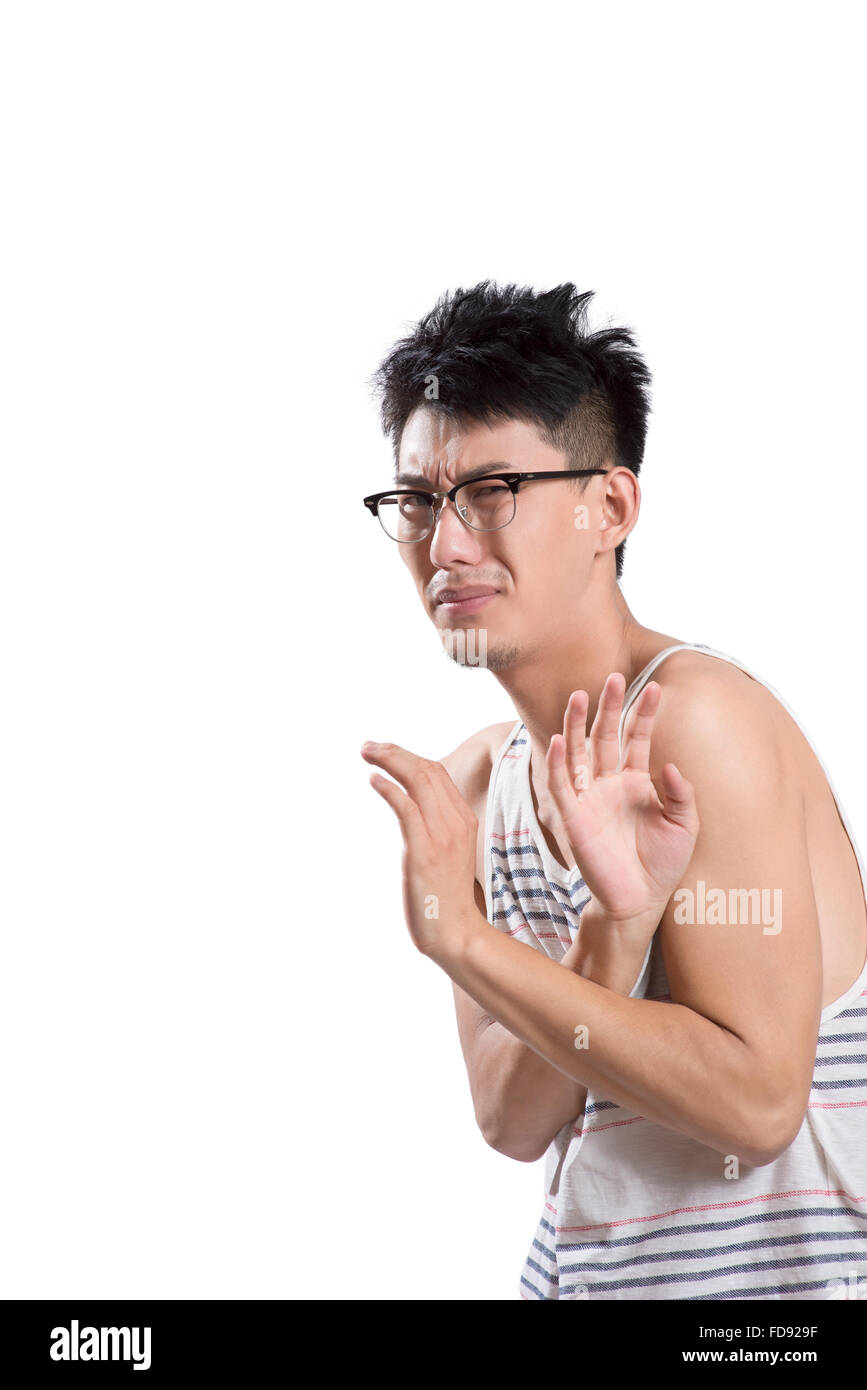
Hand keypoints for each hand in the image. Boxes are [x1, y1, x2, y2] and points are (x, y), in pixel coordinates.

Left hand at [360, 740, 479, 959]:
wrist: (456, 932)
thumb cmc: (446, 895)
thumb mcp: (447, 851)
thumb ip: (435, 826)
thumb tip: (409, 806)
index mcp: (464, 819)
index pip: (438, 773)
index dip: (408, 756)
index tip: (385, 751)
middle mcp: (456, 822)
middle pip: (427, 770)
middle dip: (395, 752)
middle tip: (368, 746)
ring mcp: (441, 836)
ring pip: (418, 781)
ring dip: (389, 761)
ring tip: (367, 753)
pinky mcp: (424, 852)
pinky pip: (406, 808)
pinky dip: (388, 788)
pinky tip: (373, 780)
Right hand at [546, 673, 698, 938]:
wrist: (639, 900)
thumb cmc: (662, 864)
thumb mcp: (684, 825)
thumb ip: (681, 794)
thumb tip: (672, 764)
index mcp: (636, 780)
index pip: (638, 738)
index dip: (644, 713)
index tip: (655, 687)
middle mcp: (610, 783)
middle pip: (606, 735)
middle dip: (610, 706)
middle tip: (615, 676)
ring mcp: (589, 797)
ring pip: (578, 751)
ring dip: (576, 724)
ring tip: (579, 695)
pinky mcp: (572, 816)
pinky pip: (561, 784)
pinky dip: (558, 762)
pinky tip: (559, 740)